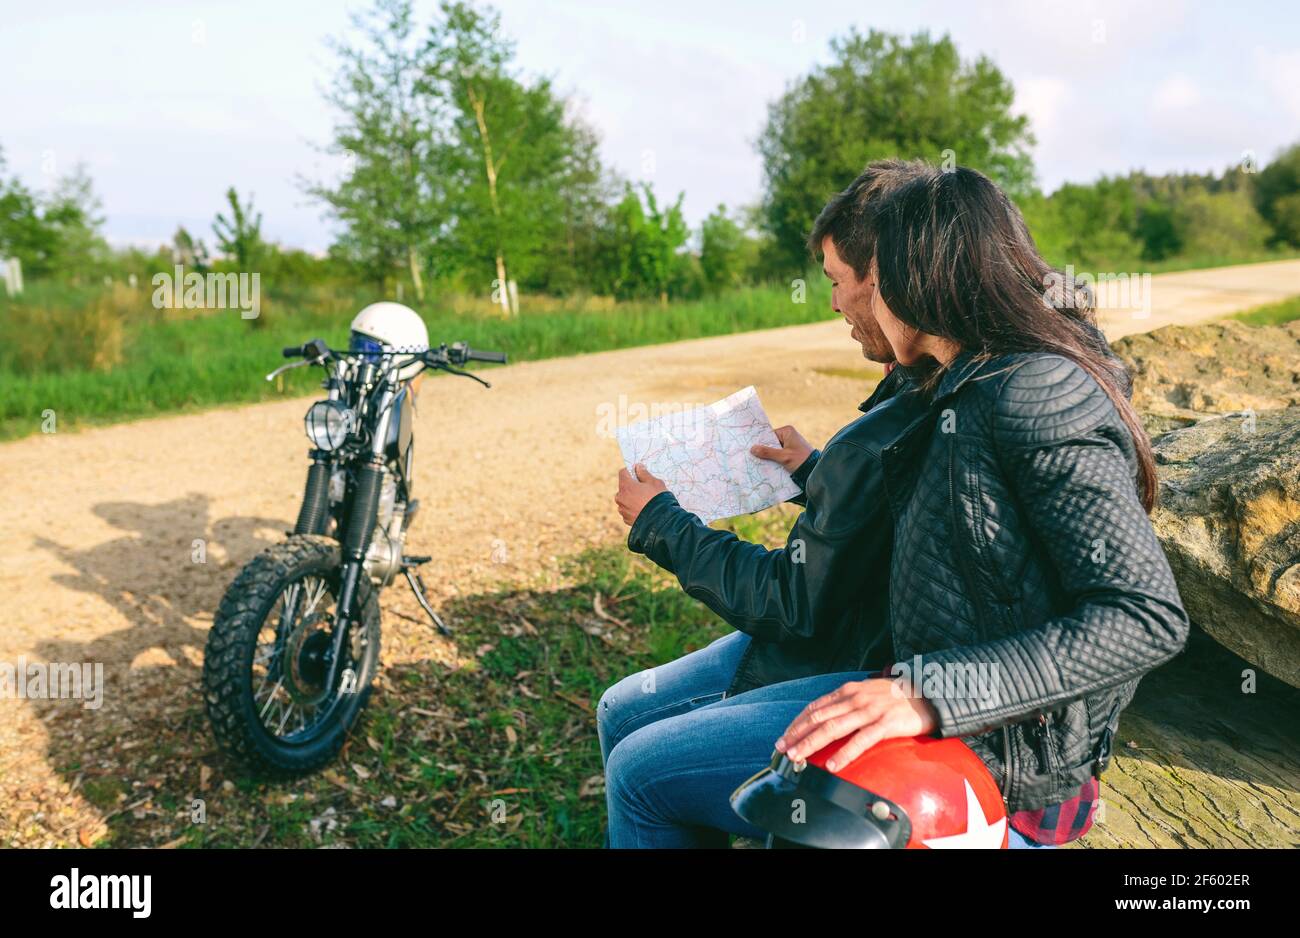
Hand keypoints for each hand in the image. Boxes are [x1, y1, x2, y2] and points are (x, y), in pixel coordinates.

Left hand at [615, 462, 667, 525]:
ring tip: (645, 501)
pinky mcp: (626, 519)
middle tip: (644, 489)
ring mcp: (622, 509)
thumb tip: (638, 467)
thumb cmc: (658, 499)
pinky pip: (627, 510)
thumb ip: (644, 474)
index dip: (631, 471)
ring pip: (624, 500)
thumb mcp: (655, 483)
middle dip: (631, 486)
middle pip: (623, 487)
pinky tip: (644, 510)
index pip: (623, 472)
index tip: (638, 473)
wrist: (662, 522)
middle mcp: (620, 497)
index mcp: (626, 486)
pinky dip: (633, 509)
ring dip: (631, 498)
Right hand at [750, 425, 812, 472]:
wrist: (816, 470)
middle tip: (751, 456)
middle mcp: (788, 436)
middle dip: (763, 450)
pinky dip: (773, 459)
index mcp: (787, 431)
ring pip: (774, 450)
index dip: (760, 442)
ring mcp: (790, 444)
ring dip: (768, 456)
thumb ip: (768, 452)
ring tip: (756, 462)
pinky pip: (778, 454)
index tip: (750, 448)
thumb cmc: (801, 460)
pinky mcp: (790, 453)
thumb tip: (753, 449)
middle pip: (771, 442)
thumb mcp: (783, 457)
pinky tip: (765, 465)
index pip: (769, 435)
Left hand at [774, 677, 938, 771]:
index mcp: (848, 691)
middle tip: (782, 749)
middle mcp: (855, 698)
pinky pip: (861, 740)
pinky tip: (833, 765)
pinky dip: (844, 753)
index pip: (815, 707)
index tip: (784, 737)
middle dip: (797, 734)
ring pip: (833, 728)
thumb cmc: (896, 698)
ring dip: (812, 743)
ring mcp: (870, 710)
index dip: (797, 722)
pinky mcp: (886, 723)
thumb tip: (826, 718)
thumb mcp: (867, 693)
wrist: (929, 694)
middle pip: (819, 717)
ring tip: (797, 757)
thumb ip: (847, 704)